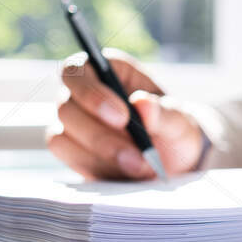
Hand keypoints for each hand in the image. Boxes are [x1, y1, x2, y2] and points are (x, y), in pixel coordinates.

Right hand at [49, 49, 205, 179]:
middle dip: (101, 136)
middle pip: (66, 107)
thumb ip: (163, 112)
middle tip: (136, 155)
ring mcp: (73, 121)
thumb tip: (141, 102)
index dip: (91, 93)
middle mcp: (83, 91)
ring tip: (139, 166)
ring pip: (62, 135)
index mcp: (109, 69)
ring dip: (102, 155)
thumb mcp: (179, 121)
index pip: (78, 69)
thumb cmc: (174, 130)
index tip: (122, 118)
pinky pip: (66, 155)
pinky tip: (122, 172)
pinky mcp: (71, 148)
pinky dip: (94, 167)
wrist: (173, 161)